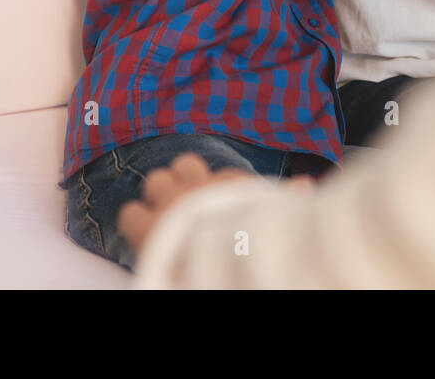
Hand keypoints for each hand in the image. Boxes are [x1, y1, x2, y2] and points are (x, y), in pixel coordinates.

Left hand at [116, 152, 315, 257]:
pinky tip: (143, 232)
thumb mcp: (272, 218)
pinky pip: (128, 212)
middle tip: (186, 202)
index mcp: (232, 186)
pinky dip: (134, 222)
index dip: (220, 188)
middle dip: (183, 180)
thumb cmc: (248, 246)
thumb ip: (287, 199)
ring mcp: (170, 203)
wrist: (217, 269)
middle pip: (184, 164)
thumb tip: (306, 183)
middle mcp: (201, 187)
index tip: (222, 205)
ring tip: (164, 213)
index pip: (225, 173)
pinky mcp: (146, 226)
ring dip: (159, 195)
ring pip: (155, 180)